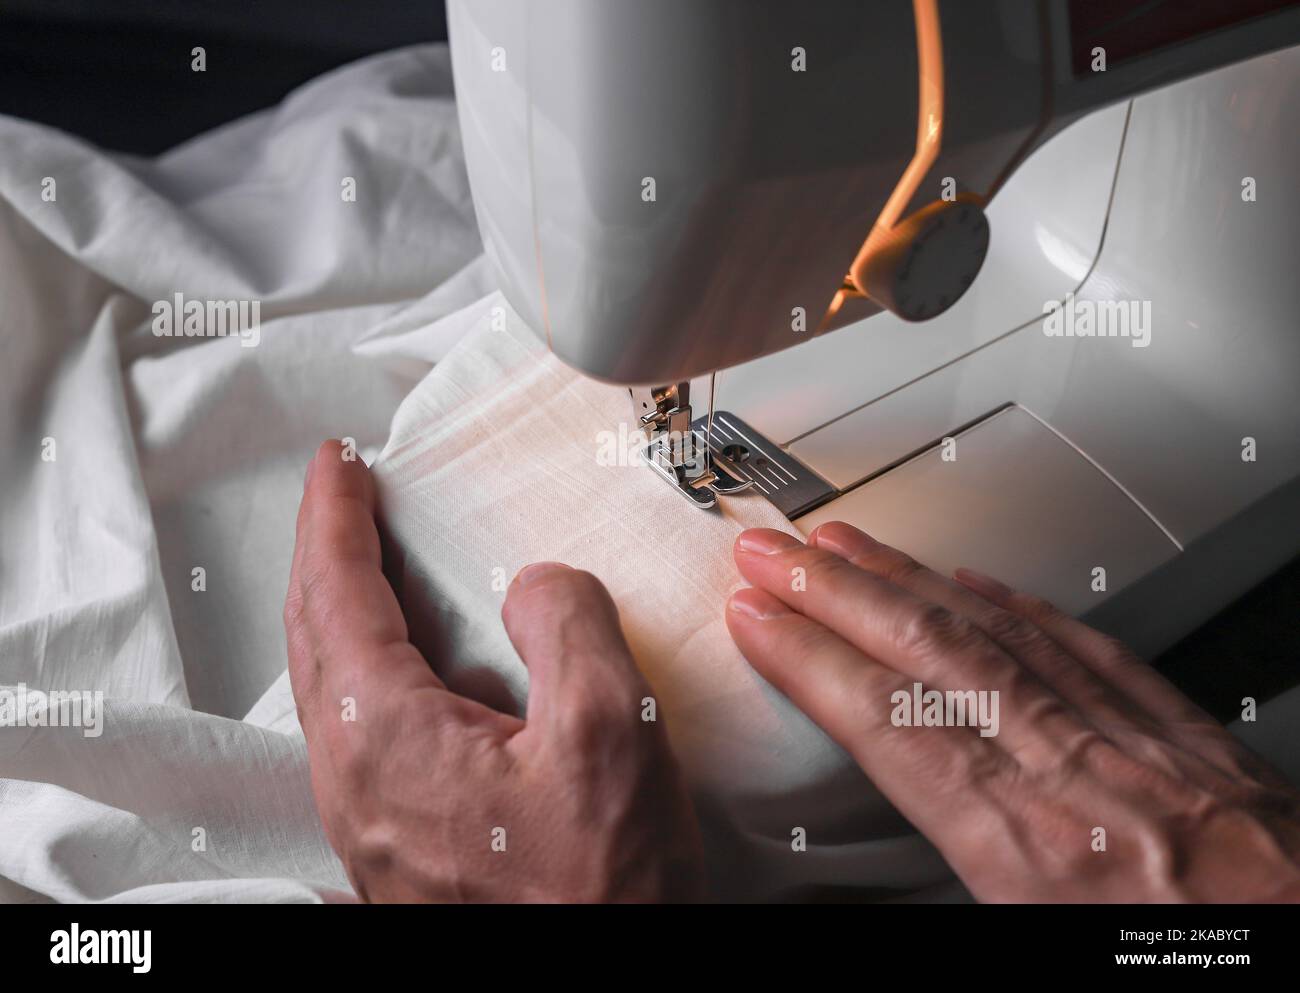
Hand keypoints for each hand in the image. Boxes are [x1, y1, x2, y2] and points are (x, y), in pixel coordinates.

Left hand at [283, 441, 703, 901]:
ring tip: (372, 561)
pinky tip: (413, 662)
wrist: (598, 986)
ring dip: (343, 608)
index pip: (335, 595)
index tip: (337, 464)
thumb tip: (534, 586)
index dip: (333, 517)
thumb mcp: (608, 730)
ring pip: (332, 686)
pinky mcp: (399, 843)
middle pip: (313, 637)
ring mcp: (371, 819)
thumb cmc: (599, 893)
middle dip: (323, 552)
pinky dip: (372, 664)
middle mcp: (356, 782)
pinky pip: (363, 727)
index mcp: (386, 740)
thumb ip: (566, 625)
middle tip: (342, 496)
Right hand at [725, 521, 1299, 902]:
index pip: (891, 726)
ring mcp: (1140, 748)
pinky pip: (1091, 649)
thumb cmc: (1193, 971)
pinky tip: (981, 585)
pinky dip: (1023, 607)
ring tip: (848, 546)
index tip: (758, 619)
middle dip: (836, 590)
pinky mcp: (1191, 739)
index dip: (810, 659)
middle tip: (775, 554)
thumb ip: (945, 897)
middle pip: (932, 654)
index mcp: (1035, 855)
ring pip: (1002, 633)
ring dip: (910, 580)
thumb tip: (861, 895)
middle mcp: (1082, 782)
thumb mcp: (1034, 952)